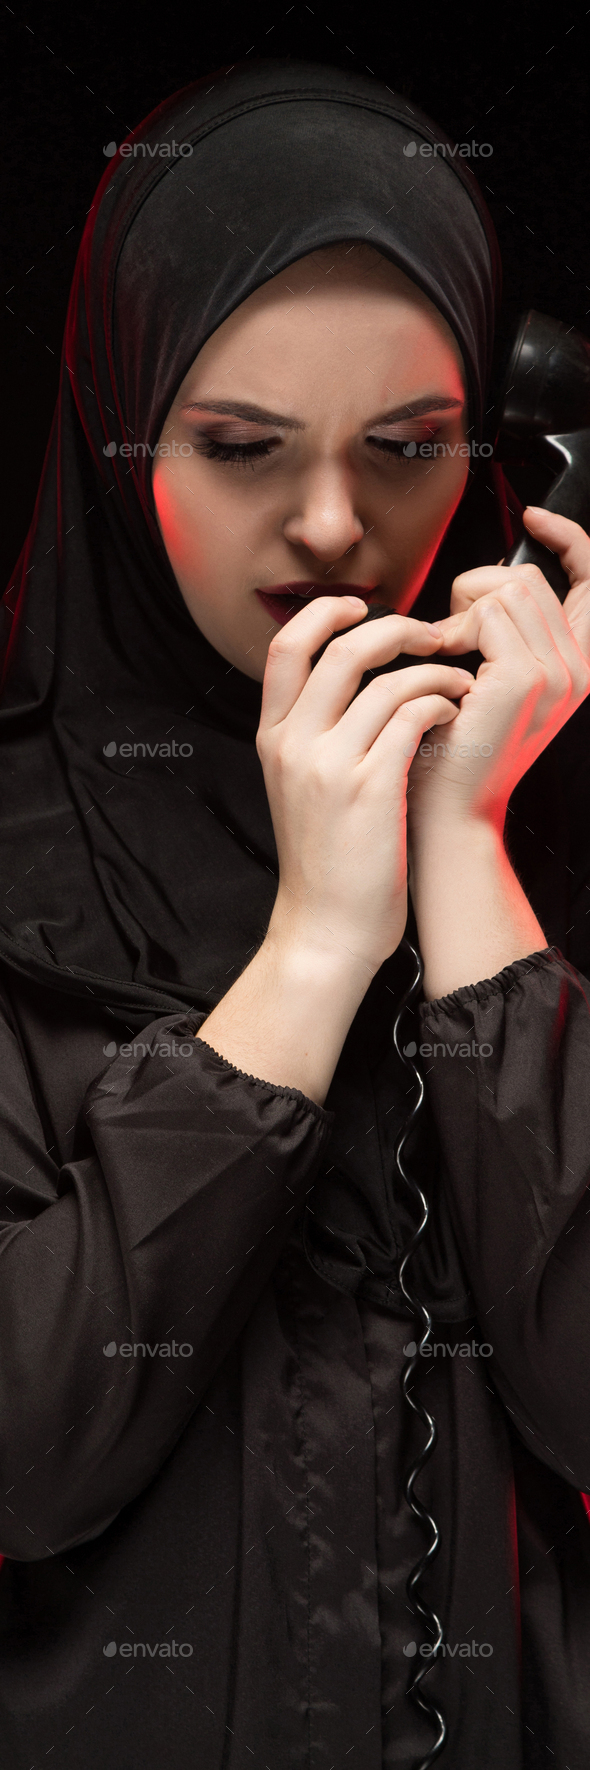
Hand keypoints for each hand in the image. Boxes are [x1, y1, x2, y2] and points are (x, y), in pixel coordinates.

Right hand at [256, 596, 473, 976]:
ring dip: (436, 672)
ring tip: (459, 684)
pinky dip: (441, 705)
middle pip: (343, 649)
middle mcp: (295, 745)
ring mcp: (330, 766)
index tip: (363, 606)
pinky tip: (452, 717)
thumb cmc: (325, 861)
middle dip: (398, 628)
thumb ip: (314, 735)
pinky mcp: (370, 790)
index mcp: (273, 739)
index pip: (287, 647)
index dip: (326, 613)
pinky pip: (413, 717)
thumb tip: (356, 684)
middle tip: (433, 636)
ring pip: (388, 681)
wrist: (324, 929)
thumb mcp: (298, 787)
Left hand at [406, 508, 589, 837]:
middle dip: (479, 589)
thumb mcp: (490, 680)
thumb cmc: (456, 751)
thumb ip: (505, 631)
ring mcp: (557, 673)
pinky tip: (441, 664)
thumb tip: (485, 581)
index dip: (568, 538)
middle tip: (451, 636)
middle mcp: (577, 668)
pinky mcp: (524, 678)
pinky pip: (486, 612)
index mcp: (577, 665)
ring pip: (506, 588)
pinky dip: (453, 628)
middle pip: (529, 577)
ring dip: (462, 609)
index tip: (536, 517)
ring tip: (445, 655)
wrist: (450, 812)